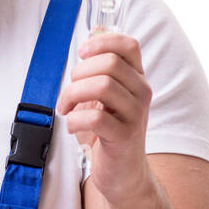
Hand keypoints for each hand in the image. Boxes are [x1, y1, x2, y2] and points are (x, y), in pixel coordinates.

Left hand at [56, 30, 154, 201]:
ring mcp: (135, 115)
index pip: (128, 45)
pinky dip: (75, 119)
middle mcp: (141, 92)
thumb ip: (99, 70)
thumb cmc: (109, 131)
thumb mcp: (105, 96)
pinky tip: (72, 125)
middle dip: (79, 73)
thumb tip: (91, 36)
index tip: (82, 54)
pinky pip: (96, 118)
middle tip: (69, 92)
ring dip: (74, 94)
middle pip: (110, 63)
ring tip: (66, 108)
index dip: (102, 42)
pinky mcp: (125, 137)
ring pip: (103, 86)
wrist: (123, 173)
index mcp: (136, 78)